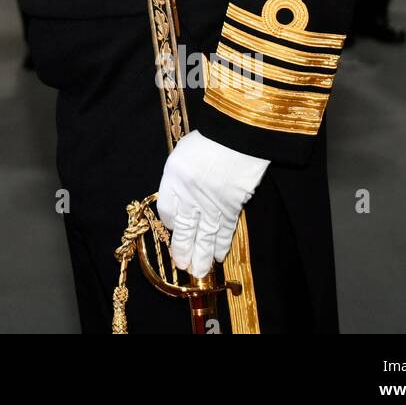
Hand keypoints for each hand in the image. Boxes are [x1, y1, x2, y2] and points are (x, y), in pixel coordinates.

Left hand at [156, 131, 269, 280]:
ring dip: (202, 255)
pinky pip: (225, 229)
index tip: (174, 229)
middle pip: (184, 228)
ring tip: (199, 271)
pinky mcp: (232, 204)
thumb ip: (179, 179)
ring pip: (205, 235)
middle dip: (183, 249)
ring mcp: (212, 201)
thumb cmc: (209, 140)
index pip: (167, 209)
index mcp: (174, 177)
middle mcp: (190, 192)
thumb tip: (179, 204)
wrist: (238, 133)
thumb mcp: (183, 155)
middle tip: (183, 265)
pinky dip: (222, 244)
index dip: (170, 223)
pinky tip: (219, 256)